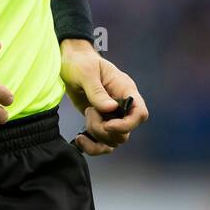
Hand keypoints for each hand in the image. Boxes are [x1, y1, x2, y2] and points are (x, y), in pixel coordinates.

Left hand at [59, 39, 148, 155]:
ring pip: (114, 140)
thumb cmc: (80, 62)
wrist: (69, 62)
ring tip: (86, 115)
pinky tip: (80, 138)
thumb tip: (111, 109)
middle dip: (105, 130)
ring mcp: (111, 116)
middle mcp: (121, 105)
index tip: (108, 124)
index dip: (127, 124)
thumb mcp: (86, 73)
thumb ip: (97, 92)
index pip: (140, 113)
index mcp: (125, 89)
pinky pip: (102, 144)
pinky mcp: (99, 123)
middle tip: (89, 112)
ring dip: (97, 135)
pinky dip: (92, 147)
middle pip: (125, 132)